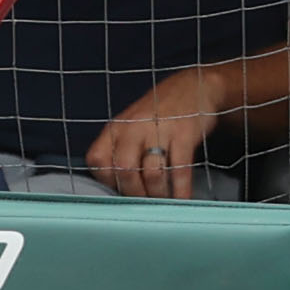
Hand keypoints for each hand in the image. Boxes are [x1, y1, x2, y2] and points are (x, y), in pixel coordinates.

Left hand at [87, 67, 223, 197]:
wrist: (193, 86)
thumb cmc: (159, 113)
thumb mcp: (131, 125)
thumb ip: (121, 151)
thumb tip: (117, 191)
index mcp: (117, 127)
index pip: (97, 160)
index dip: (106, 181)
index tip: (120, 191)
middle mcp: (134, 126)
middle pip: (124, 170)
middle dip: (135, 194)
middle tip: (145, 202)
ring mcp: (159, 129)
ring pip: (151, 174)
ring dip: (158, 194)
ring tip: (164, 199)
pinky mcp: (183, 134)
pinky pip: (179, 171)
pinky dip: (180, 191)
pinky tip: (181, 200)